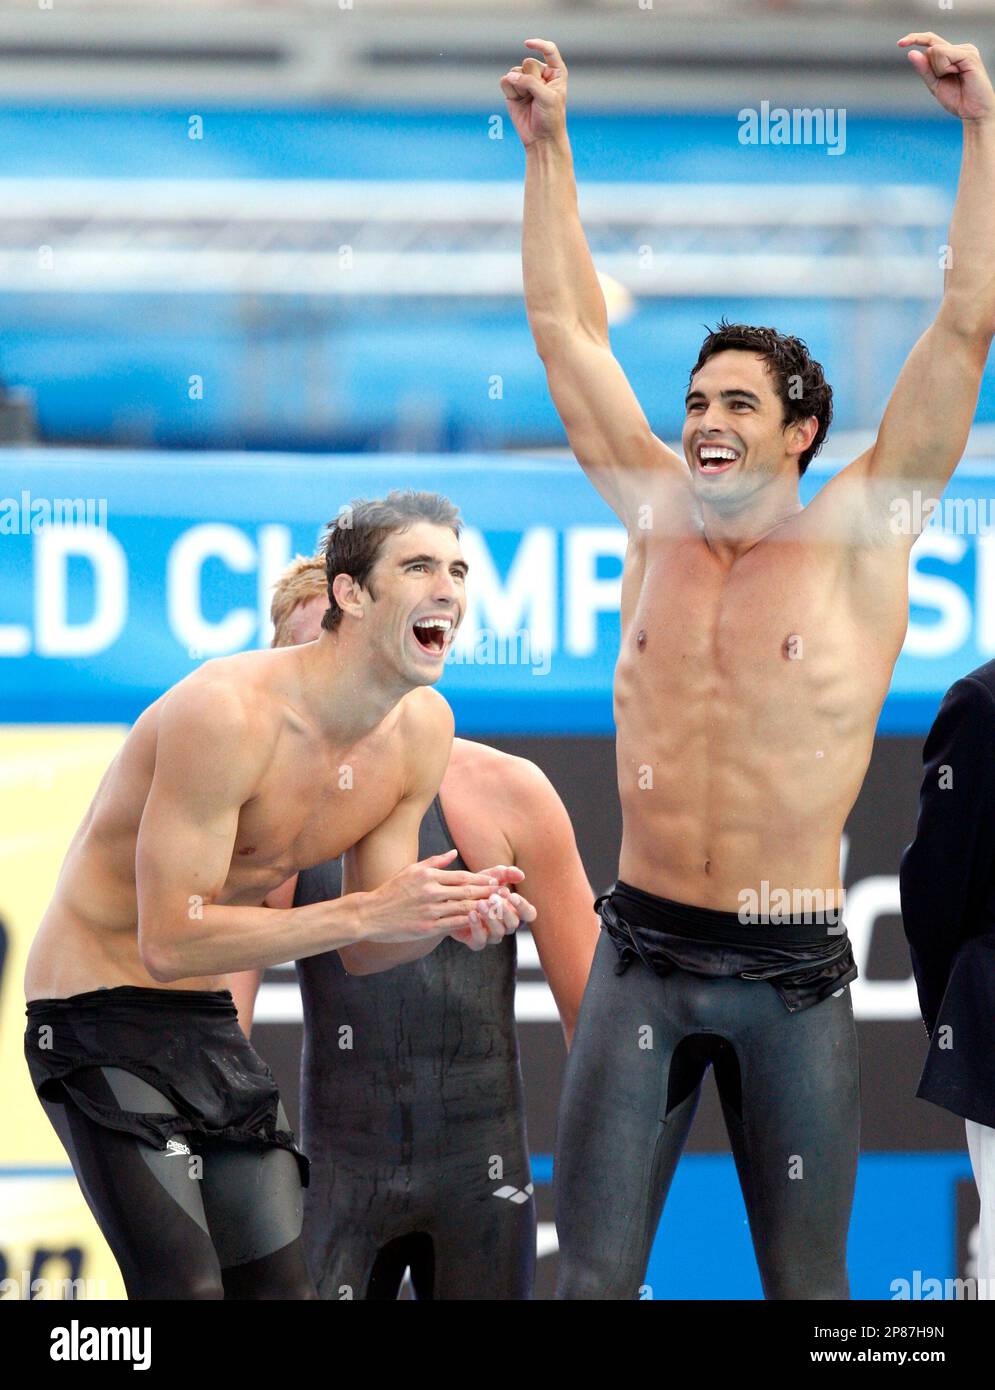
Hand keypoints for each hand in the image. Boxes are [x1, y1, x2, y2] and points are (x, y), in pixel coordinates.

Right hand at [358, 849, 512, 943]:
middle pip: (467, 892)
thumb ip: (435, 862)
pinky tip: (482, 924)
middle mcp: (431, 891)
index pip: (462, 877)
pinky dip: (470, 923)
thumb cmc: (391, 891)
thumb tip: (453, 853)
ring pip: (464, 908)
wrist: (370, 913)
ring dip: (484, 909)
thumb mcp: (411, 870)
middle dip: (489, 893)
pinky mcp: (427, 927)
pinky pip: (454, 924)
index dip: (482, 880)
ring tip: (500, 909)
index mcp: (428, 875)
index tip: (497, 881)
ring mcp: (430, 910)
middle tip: (506, 894)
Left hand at [448, 865, 536, 951]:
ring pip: (498, 932)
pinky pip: (480, 940)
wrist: (453, 898)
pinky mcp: (477, 941)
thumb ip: (506, 873)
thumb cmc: (478, 886)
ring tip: (480, 903)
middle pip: (514, 924)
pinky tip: (471, 913)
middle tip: (494, 898)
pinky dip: (476, 926)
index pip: (529, 914)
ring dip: (490, 918)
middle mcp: (506, 925)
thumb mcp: (492, 876)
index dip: (523, 906)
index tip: (512, 895)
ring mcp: (492, 935)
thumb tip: (521, 875)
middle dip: (505, 911)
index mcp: (515, 910)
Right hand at [500, 38, 567, 147]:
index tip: (527, 44)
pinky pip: (505, 81)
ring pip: (515, 72)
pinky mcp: (513, 91)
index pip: (549, 50)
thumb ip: (529, 82)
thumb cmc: (550, 118)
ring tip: (528, 101)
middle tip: (536, 97)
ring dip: (519, 87)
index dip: (538, 45)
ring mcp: (526, 82)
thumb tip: (509, 76)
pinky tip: (517, 100)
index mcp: (556, 72)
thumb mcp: (546, 97)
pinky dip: (510, 90)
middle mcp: (540, 74)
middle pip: (528, 63)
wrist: (540, 139)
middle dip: (530, 80)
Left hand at [899, 33, 994, 121]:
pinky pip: (944, 54)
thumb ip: (924, 69)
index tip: (900, 43)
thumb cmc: (957, 99)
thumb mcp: (935, 84)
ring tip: (955, 77)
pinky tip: (958, 74)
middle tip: (947, 79)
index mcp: (952, 54)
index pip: (931, 40)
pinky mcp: (968, 54)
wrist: (974, 111)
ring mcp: (965, 49)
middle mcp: (959, 48)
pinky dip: (944, 68)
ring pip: (935, 50)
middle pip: (930, 47)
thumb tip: (911, 53)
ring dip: (939, 69)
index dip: (915, 38)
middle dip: (931, 67)